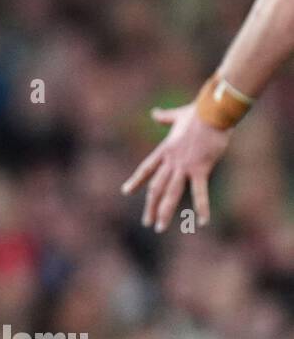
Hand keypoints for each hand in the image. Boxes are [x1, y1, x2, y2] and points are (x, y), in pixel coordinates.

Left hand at [121, 102, 230, 232]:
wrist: (212, 111)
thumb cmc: (198, 112)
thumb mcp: (178, 115)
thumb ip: (165, 117)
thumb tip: (155, 113)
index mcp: (165, 150)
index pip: (146, 169)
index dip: (136, 181)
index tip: (126, 191)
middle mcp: (171, 161)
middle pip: (156, 187)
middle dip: (150, 206)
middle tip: (146, 222)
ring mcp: (184, 166)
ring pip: (170, 193)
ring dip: (164, 212)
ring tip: (159, 227)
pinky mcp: (200, 168)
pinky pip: (200, 192)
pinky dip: (201, 207)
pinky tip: (201, 221)